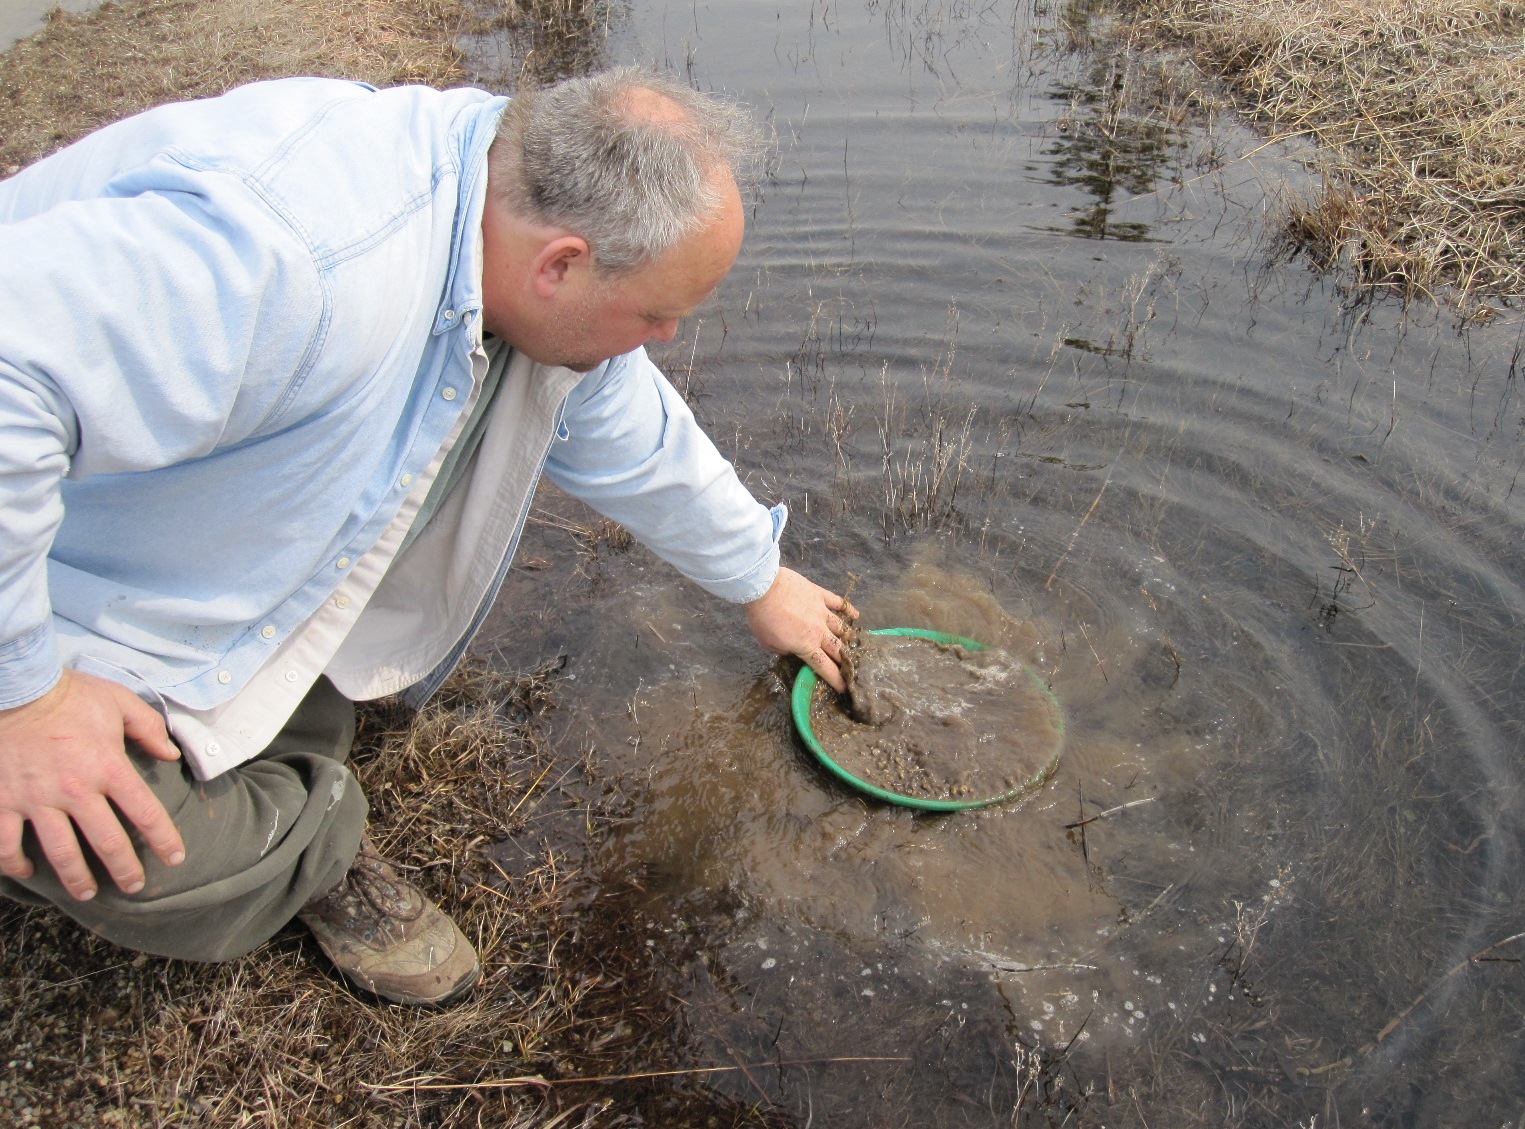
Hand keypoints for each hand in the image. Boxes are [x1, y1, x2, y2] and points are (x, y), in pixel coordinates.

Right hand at [0, 669, 184, 899]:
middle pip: (107, 842)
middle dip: (124, 870)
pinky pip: (7, 844)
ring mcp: (36, 800)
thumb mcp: (119, 702)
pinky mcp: (3, 802)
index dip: (164, 839)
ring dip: (76, 878)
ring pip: (61, 852)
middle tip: (134, 887)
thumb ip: (148, 728)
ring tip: (87, 894)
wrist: (16, 689)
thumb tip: (171, 754)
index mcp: (108, 767)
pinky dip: (16, 863)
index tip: (174, 858)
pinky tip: (28, 871)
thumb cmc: (70, 694)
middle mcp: (75, 790)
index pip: (146, 812)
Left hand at [744, 566, 858, 692]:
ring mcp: (822, 612)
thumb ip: (783, 650)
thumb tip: (792, 649)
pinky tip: (856, 615)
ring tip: (854, 643)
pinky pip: (838, 603)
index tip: (845, 687)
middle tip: (853, 667)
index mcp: (806, 646)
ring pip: (841, 627)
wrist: (764, 588)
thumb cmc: (762, 618)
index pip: (825, 667)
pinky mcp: (820, 595)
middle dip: (846, 661)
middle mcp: (819, 631)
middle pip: (838, 649)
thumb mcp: (768, 643)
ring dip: (848, 637)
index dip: (836, 679)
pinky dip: (848, 610)